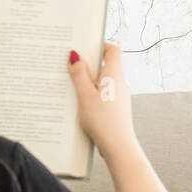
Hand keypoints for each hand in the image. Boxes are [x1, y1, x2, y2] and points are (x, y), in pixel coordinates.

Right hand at [68, 42, 134, 157]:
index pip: (112, 49)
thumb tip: (75, 56)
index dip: (99, 45)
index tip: (84, 48)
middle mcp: (120, 82)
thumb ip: (79, 74)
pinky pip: (104, 94)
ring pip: (103, 81)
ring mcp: (120, 95)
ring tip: (72, 88)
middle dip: (89, 65)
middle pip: (105, 64)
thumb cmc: (103, 120)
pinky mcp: (116, 107)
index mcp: (114, 73)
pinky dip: (92, 94)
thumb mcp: (85, 94)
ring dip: (88, 81)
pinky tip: (80, 104)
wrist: (117, 145)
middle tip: (71, 67)